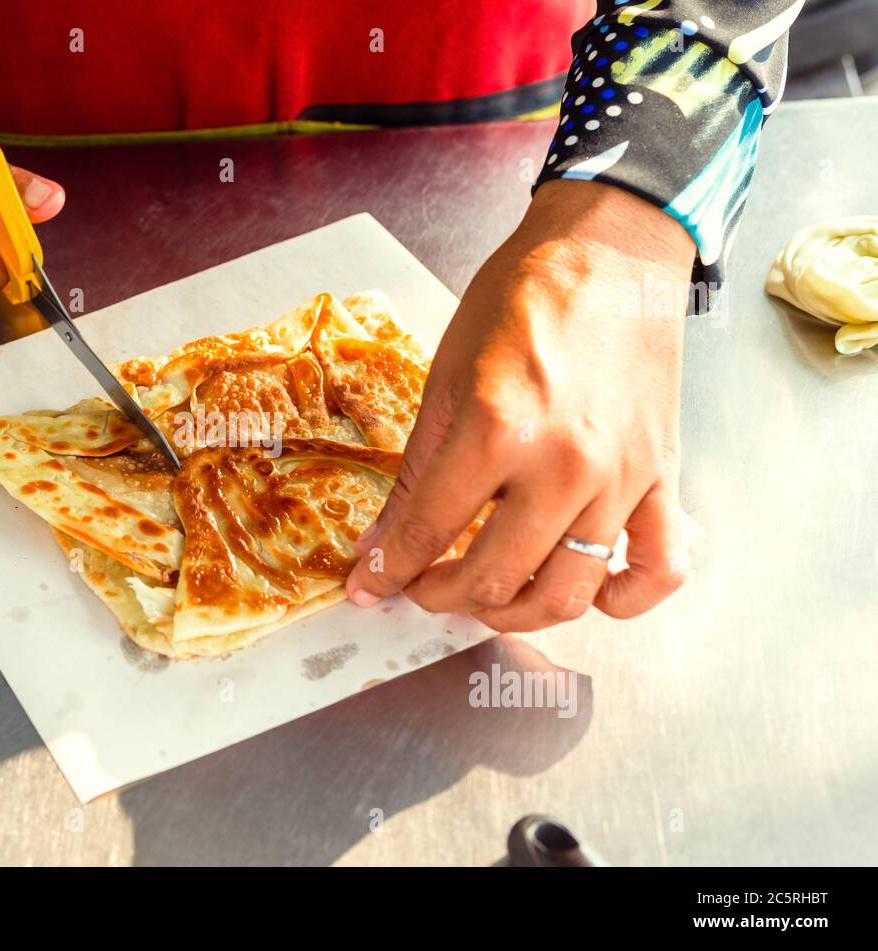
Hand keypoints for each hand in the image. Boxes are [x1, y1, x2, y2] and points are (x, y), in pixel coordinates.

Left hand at [346, 180, 694, 630]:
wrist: (608, 255)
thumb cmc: (520, 303)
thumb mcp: (445, 381)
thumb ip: (414, 474)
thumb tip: (380, 544)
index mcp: (495, 430)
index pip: (430, 532)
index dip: (389, 572)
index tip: (369, 588)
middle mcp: (562, 465)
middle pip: (494, 578)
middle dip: (442, 597)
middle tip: (421, 587)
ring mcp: (620, 478)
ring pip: (567, 592)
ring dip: (514, 613)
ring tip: (485, 598)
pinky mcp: (662, 478)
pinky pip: (658, 569)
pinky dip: (623, 600)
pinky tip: (587, 593)